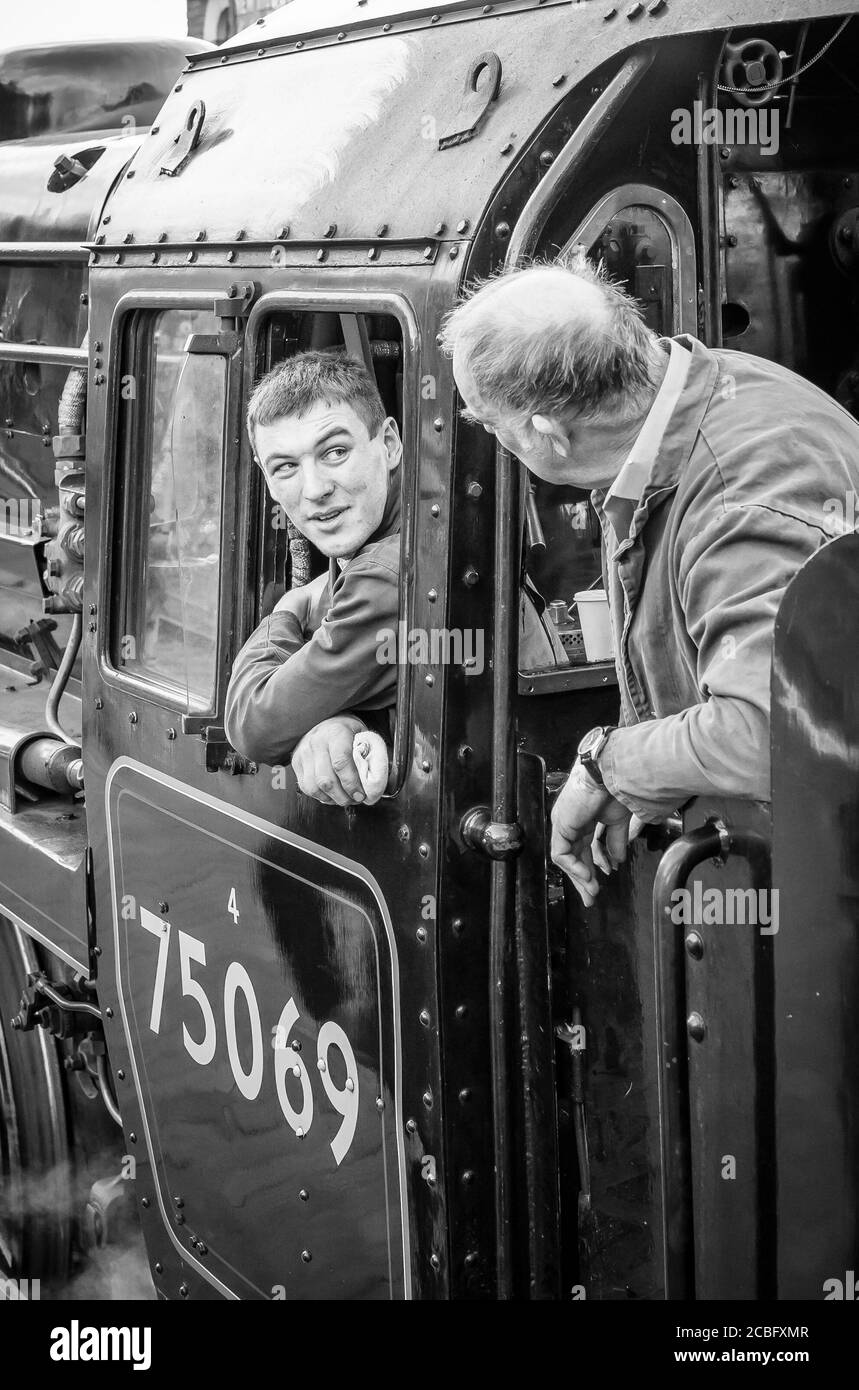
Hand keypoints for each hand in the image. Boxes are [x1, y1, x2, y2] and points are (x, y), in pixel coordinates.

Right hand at [291, 716, 370, 806]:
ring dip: (331, 799)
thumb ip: (367, 756)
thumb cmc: (347, 731)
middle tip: (355, 800)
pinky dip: (320, 796)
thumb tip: (372, 782)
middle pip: (326, 780)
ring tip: (344, 798)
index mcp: (336, 733)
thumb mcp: (362, 736)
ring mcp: (303, 752)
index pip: (341, 763)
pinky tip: (331, 794)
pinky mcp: (296, 762)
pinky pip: (306, 787)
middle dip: (343, 796)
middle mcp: (316, 742)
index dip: (351, 783)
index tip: (360, 795)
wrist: (326, 720)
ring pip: (314, 787)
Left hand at [550, 764, 631, 905]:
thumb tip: (616, 860)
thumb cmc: (616, 788)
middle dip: (582, 880)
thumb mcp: (617, 821)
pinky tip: (588, 876)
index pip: (582, 850)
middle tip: (591, 897)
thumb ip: (615, 841)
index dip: (590, 869)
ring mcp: (563, 823)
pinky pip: (561, 854)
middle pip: (573, 857)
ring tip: (592, 891)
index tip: (599, 885)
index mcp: (584, 819)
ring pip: (565, 858)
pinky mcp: (561, 825)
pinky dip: (574, 867)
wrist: (612, 774)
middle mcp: (571, 822)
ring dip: (580, 877)